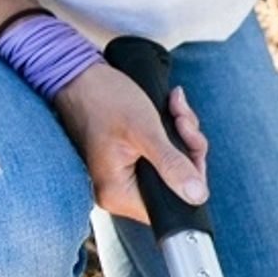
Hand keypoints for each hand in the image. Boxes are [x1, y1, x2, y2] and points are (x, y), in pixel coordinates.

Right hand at [53, 62, 208, 222]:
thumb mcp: (144, 131)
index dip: (191, 179)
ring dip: (184, 135)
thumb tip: (197, 196)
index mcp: (118, 193)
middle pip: (177, 185)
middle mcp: (120, 190)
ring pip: (175, 166)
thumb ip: (171, 165)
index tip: (191, 148)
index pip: (171, 204)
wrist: (80, 72)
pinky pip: (165, 153)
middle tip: (182, 120)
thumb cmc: (104, 99)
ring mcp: (125, 174)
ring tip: (175, 107)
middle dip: (189, 150)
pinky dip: (174, 130)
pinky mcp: (131, 159)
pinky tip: (172, 107)